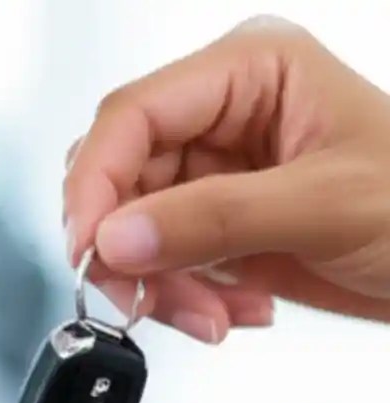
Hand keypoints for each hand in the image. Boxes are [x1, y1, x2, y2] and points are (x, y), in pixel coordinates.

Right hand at [65, 15, 389, 343]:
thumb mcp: (328, 206)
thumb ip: (213, 220)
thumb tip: (113, 239)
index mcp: (249, 71)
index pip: (131, 115)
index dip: (96, 184)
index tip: (88, 250)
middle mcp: (221, 113)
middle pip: (118, 176)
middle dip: (131, 248)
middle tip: (147, 300)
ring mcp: (215, 169)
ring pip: (130, 228)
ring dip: (161, 285)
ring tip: (215, 317)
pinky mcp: (215, 222)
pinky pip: (160, 261)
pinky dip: (185, 298)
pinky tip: (238, 309)